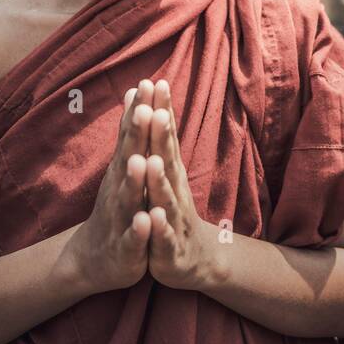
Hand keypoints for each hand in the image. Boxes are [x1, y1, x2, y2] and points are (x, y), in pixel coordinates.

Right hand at [63, 79, 154, 293]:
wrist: (94, 259)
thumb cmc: (116, 206)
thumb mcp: (124, 166)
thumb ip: (130, 130)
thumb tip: (133, 91)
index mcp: (123, 170)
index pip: (132, 135)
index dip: (140, 110)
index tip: (149, 82)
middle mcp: (119, 189)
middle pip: (128, 158)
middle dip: (136, 135)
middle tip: (144, 109)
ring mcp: (120, 218)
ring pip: (128, 197)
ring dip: (134, 180)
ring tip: (141, 161)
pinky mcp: (126, 248)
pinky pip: (133, 239)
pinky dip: (139, 230)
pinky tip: (146, 221)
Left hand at [144, 79, 219, 290]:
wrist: (191, 260)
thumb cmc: (172, 210)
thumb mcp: (164, 173)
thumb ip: (159, 141)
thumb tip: (154, 103)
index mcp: (169, 172)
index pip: (165, 137)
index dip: (161, 110)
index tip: (156, 83)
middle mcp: (174, 190)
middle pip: (168, 160)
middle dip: (162, 137)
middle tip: (157, 110)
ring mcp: (173, 219)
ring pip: (165, 198)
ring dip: (158, 181)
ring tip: (151, 162)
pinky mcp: (168, 248)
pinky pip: (162, 237)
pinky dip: (158, 228)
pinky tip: (153, 218)